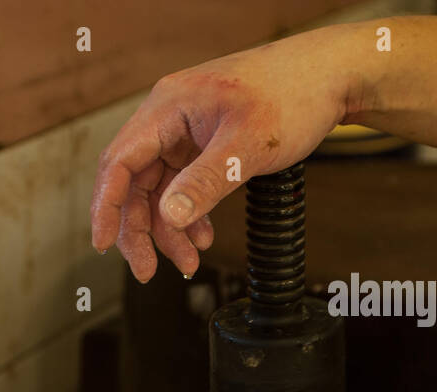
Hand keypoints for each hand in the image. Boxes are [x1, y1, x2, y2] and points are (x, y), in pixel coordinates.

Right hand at [90, 26, 358, 281]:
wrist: (333, 75)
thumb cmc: (294, 93)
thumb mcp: (247, 145)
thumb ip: (205, 183)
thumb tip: (169, 217)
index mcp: (167, 108)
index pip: (119, 162)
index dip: (106, 207)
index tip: (103, 244)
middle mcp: (168, 118)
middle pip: (134, 183)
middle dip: (140, 230)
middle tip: (148, 270)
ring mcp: (185, 131)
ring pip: (158, 190)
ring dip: (168, 229)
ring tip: (188, 261)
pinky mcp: (202, 143)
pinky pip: (182, 186)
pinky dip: (189, 215)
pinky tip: (201, 237)